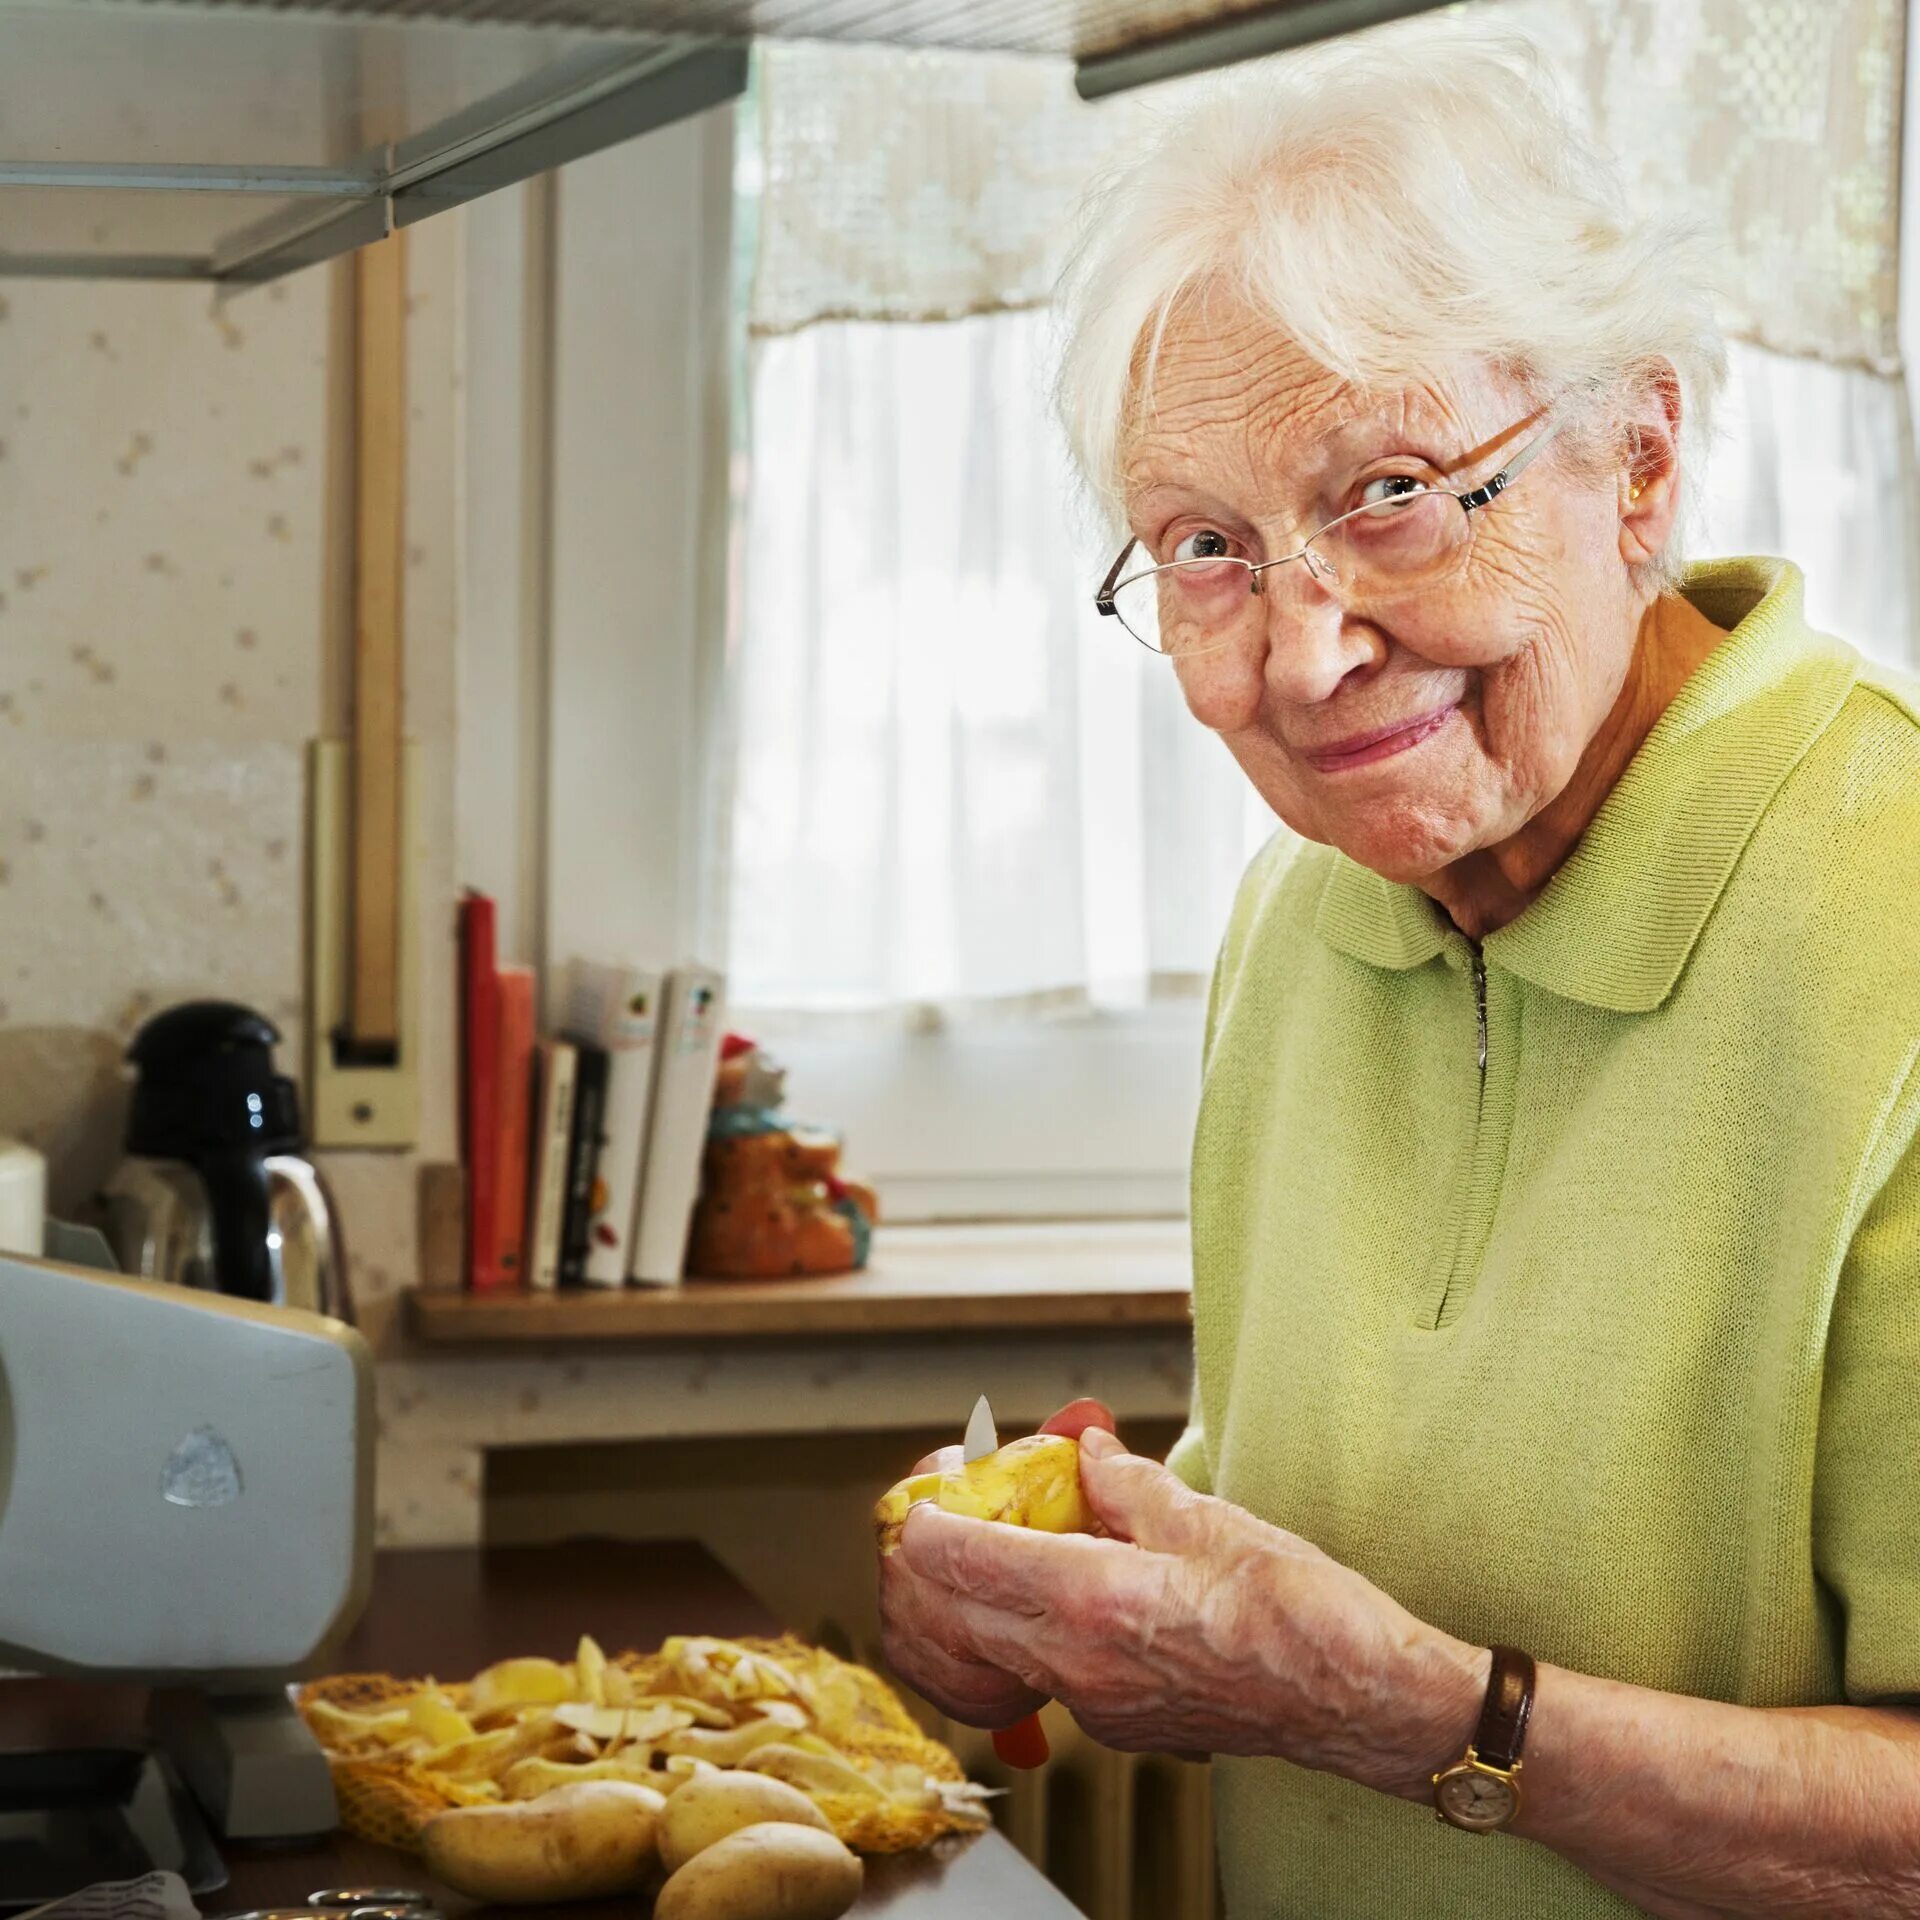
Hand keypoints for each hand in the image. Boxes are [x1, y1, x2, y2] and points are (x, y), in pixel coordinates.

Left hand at [891, 1427, 1487, 1790]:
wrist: (1357, 1700)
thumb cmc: (1299, 1610)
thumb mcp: (1205, 1515)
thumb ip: (1123, 1483)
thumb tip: (1082, 1454)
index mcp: (1090, 1599)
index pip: (951, 1560)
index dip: (924, 1512)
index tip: (934, 1480)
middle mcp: (1073, 1664)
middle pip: (936, 1618)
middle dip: (919, 1559)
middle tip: (946, 1506)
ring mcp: (1088, 1705)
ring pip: (968, 1660)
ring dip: (950, 1605)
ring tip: (978, 1548)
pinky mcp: (1110, 1724)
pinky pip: (1023, 1678)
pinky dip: (1003, 1632)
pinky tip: (1042, 1588)